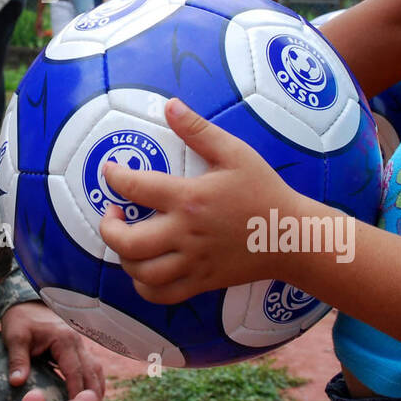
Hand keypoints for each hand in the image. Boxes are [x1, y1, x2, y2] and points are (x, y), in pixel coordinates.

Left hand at [1, 301, 104, 399]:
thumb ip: (18, 360)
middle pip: (92, 373)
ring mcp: (81, 344)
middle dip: (93, 395)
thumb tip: (17, 382)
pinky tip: (90, 396)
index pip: (76, 372)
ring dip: (96, 389)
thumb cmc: (21, 320)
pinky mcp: (79, 348)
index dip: (77, 393)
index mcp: (64, 339)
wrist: (26, 304)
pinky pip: (92, 367)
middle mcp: (78, 342)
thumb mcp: (15, 337)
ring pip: (96, 370)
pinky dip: (93, 382)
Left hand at [99, 98, 295, 304]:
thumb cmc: (262, 190)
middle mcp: (186, 234)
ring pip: (142, 274)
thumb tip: (169, 105)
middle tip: (114, 212)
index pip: (137, 187)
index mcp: (190, 199)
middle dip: (109, 228)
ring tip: (127, 239)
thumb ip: (198, 129)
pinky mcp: (202, 282)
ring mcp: (193, 263)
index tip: (110, 170)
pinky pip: (162, 295)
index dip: (114, 177)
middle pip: (128, 243)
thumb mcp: (235, 152)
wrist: (291, 236)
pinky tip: (144, 268)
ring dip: (124, 258)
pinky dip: (144, 287)